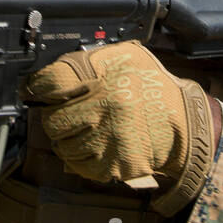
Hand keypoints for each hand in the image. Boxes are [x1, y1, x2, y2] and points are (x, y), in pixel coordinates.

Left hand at [24, 41, 216, 215]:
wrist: (184, 121)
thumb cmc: (150, 87)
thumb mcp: (125, 57)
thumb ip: (89, 59)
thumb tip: (51, 72)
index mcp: (104, 76)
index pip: (50, 82)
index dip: (39, 87)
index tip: (38, 91)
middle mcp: (104, 107)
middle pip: (52, 119)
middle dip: (55, 117)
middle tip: (66, 113)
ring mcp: (108, 139)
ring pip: (62, 146)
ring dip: (67, 140)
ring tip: (83, 131)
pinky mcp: (114, 165)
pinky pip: (79, 166)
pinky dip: (81, 158)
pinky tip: (93, 147)